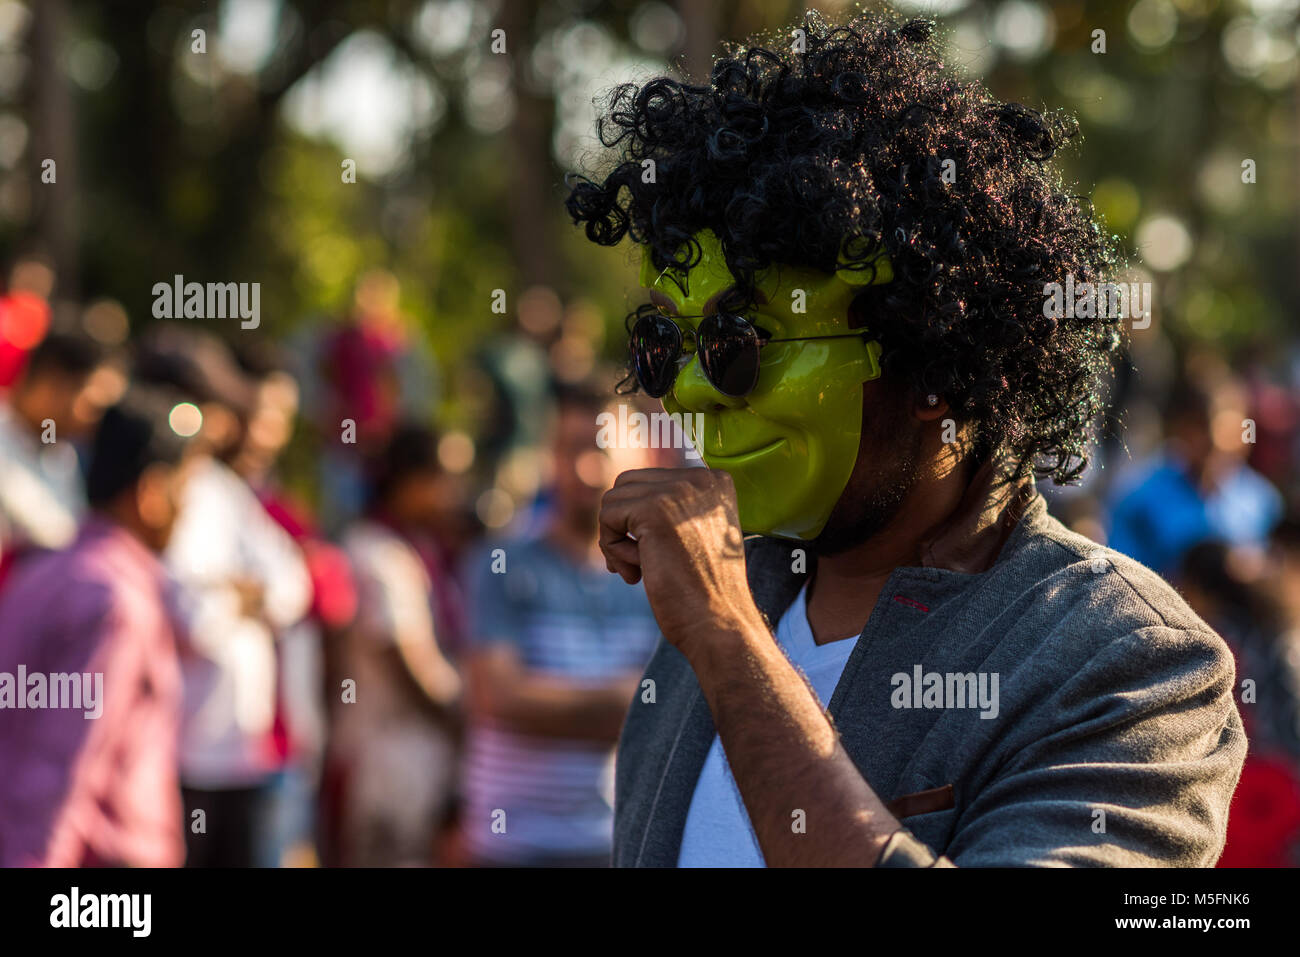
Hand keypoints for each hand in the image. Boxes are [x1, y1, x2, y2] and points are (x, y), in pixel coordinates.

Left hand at [598, 467, 763, 659]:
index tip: (654, 553)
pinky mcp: (653, 508)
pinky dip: (612, 549)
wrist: (718, 622)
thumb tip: (614, 504)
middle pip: (627, 485)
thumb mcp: (695, 535)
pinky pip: (608, 517)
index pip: (651, 482)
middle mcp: (700, 477)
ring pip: (613, 501)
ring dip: (617, 541)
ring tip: (642, 571)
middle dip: (623, 526)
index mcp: (714, 480)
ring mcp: (677, 490)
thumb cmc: (704, 590)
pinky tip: (637, 574)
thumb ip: (669, 511)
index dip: (640, 520)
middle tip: (638, 565)